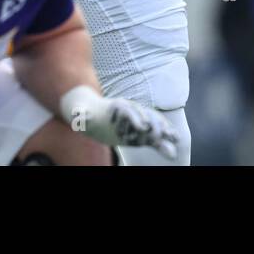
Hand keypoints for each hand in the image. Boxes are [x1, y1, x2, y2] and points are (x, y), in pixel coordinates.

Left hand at [61, 86, 177, 159]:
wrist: (94, 114)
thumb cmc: (87, 114)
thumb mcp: (82, 115)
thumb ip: (82, 115)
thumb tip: (78, 115)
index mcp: (117, 106)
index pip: (128, 110)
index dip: (136, 118)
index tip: (142, 127)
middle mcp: (130, 111)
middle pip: (145, 115)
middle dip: (156, 124)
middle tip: (164, 136)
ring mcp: (137, 120)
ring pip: (154, 123)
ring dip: (164, 131)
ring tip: (175, 139)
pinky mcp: (140, 131)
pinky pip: (154, 134)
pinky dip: (163, 139)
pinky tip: (172, 147)